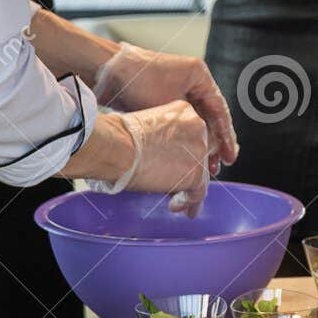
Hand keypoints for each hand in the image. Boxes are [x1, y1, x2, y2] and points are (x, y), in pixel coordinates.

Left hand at [92, 42, 237, 173]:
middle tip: (219, 165)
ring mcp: (177, 87)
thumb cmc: (140, 83)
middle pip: (209, 116)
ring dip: (199, 140)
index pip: (219, 110)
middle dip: (214, 142)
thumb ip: (190, 124)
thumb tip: (202, 146)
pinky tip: (186, 152)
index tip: (230, 157)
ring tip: (203, 165)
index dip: (226, 136)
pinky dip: (185, 136)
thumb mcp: (169, 105)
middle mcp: (192, 80)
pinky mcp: (162, 96)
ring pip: (195, 120)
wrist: (108, 71)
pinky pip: (180, 120)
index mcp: (199, 75)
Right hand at [113, 100, 213, 216]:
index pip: (192, 135)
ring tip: (178, 201)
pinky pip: (197, 192)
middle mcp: (198, 126)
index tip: (175, 164)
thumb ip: (161, 137)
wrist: (116, 147)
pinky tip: (175, 205)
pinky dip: (188, 202)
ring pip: (201, 174)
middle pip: (199, 154)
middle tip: (178, 185)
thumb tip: (161, 157)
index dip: (185, 153)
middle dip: (189, 170)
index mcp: (185, 111)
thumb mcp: (146, 126)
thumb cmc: (118, 137)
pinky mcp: (196, 173)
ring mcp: (199, 150)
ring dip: (189, 190)